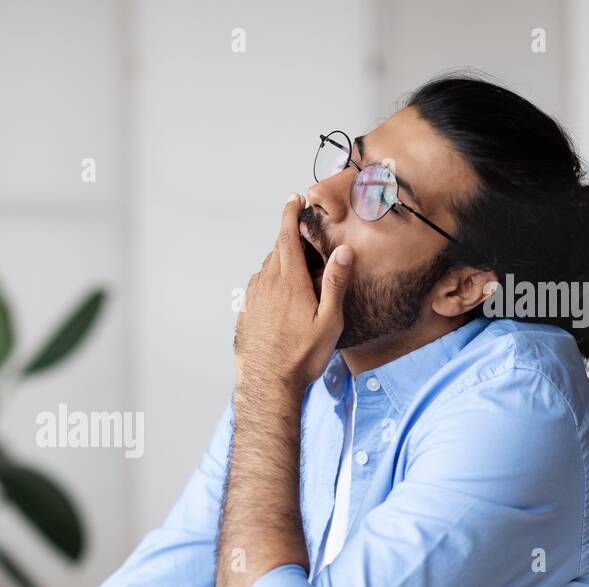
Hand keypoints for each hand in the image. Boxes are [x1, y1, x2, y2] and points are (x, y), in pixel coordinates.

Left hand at [236, 194, 351, 393]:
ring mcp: (252, 300)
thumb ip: (335, 283)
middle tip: (309, 245)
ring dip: (281, 266)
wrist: (266, 386)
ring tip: (299, 278)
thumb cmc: (301, 357)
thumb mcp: (329, 321)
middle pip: (277, 251)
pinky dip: (270, 285)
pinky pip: (258, 290)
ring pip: (266, 270)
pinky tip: (282, 302)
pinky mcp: (245, 315)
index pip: (286, 236)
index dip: (290, 214)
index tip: (294, 198)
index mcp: (288, 281)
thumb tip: (344, 250)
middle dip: (291, 242)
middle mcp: (265, 285)